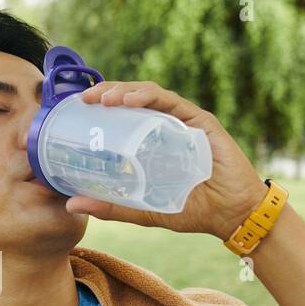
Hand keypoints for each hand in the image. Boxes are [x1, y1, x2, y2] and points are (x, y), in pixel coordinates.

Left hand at [66, 81, 268, 240]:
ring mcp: (183, 120)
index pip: (123, 115)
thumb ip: (112, 207)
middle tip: (85, 99)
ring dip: (124, 90)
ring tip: (104, 98)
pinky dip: (149, 97)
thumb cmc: (192, 210)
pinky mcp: (200, 121)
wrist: (232, 215)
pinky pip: (171, 102)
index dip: (100, 107)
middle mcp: (166, 125)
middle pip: (132, 98)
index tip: (77, 109)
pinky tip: (131, 101)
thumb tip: (72, 204)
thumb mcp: (144, 210)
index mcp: (152, 141)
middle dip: (107, 92)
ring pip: (149, 94)